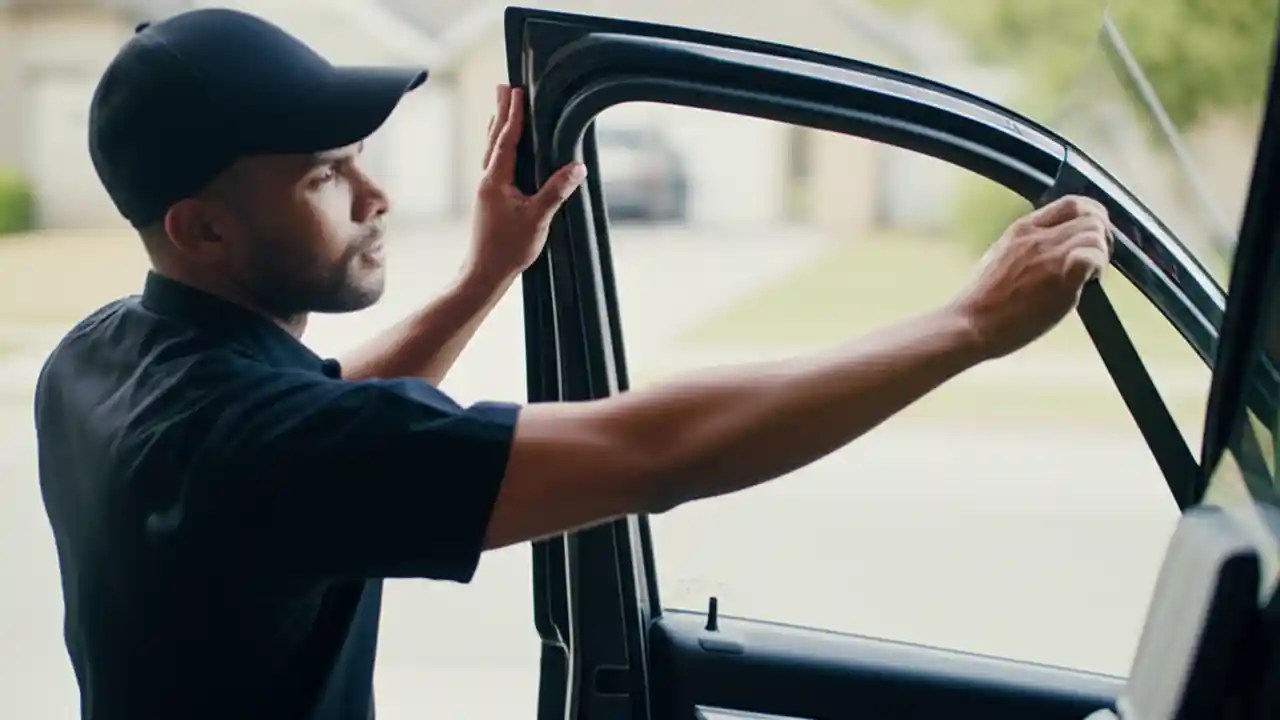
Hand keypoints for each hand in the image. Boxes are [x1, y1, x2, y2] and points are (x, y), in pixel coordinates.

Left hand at [465, 85, 587, 285]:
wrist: (485, 273)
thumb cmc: (509, 248)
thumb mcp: (538, 219)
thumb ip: (556, 191)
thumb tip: (577, 168)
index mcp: (495, 180)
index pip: (507, 140)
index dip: (514, 115)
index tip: (517, 92)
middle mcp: (487, 180)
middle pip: (495, 138)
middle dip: (501, 112)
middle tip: (503, 87)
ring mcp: (487, 189)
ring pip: (491, 150)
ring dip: (498, 126)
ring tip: (501, 108)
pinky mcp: (490, 199)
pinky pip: (494, 163)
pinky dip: (499, 146)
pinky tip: (504, 150)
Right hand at [950, 195, 1111, 359]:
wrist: (971, 324)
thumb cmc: (982, 302)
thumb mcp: (1000, 257)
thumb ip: (1027, 247)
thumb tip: (1050, 248)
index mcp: (1023, 229)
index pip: (1072, 203)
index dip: (1092, 216)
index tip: (1091, 237)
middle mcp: (1038, 236)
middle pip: (1091, 216)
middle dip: (1102, 237)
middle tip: (1095, 261)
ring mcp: (1049, 255)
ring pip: (1096, 235)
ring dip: (1100, 255)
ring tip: (1088, 277)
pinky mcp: (1060, 279)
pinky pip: (1093, 256)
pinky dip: (1098, 267)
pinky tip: (1087, 284)